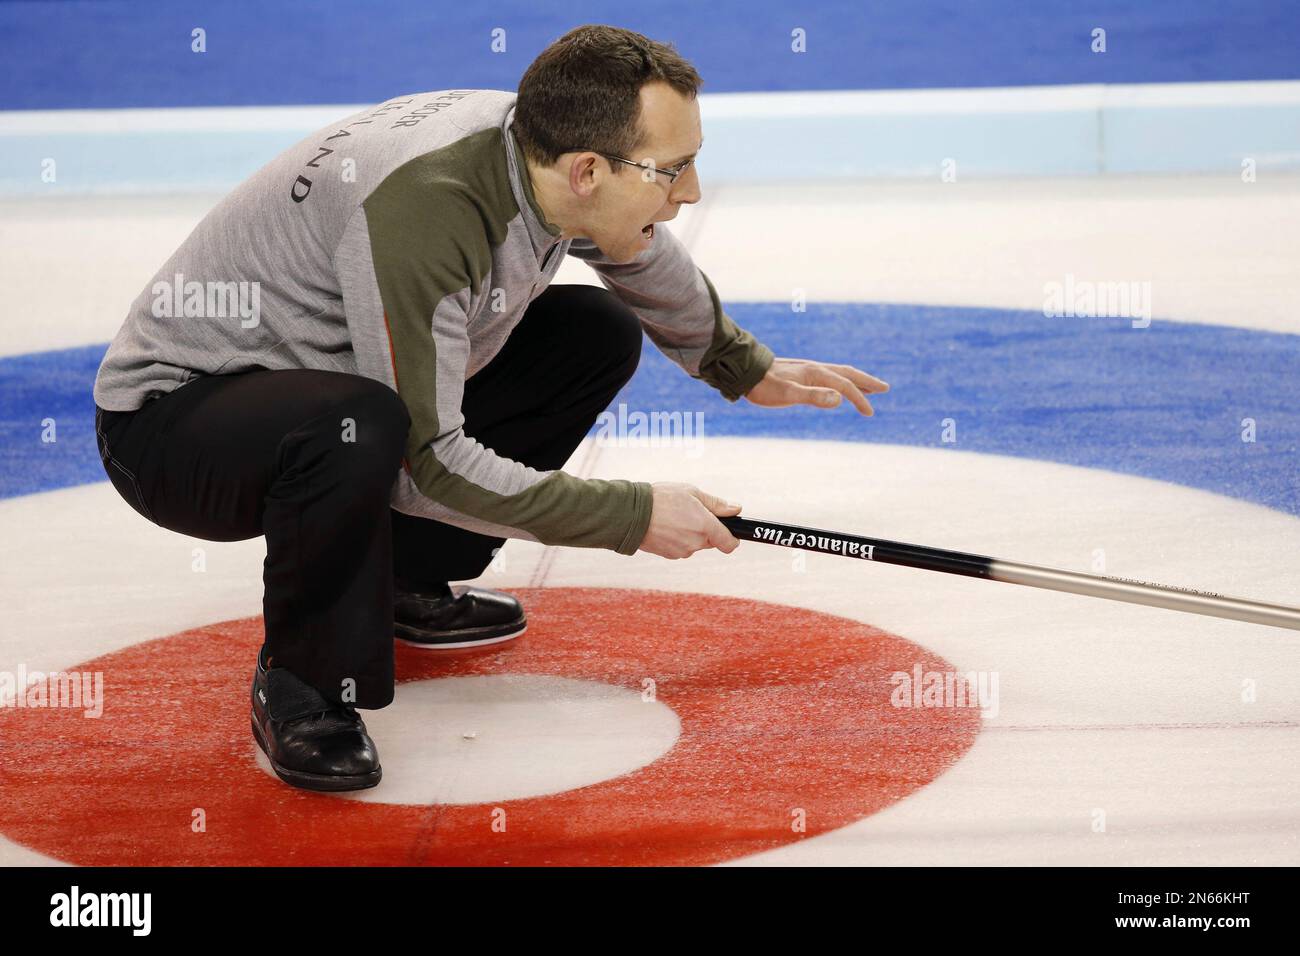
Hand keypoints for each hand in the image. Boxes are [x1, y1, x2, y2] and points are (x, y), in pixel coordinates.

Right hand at [637, 482, 741, 559]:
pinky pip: (680, 547)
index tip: (729, 530)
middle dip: (706, 529)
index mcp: (705, 526)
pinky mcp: (669, 555)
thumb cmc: (662, 499)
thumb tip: (736, 509)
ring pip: (694, 544)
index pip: (729, 543)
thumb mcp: (692, 492)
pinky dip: (677, 538)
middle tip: (690, 512)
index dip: (731, 537)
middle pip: (711, 541)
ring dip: (689, 533)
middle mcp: (696, 542)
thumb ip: (716, 504)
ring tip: (674, 516)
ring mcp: (682, 551)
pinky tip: (665, 525)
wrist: (631, 514)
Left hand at [743, 357, 888, 414]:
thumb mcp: (788, 394)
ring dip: (855, 380)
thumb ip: (813, 396)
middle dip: (866, 382)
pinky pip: (827, 377)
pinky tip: (836, 389)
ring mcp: (808, 370)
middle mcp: (815, 368)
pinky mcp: (800, 374)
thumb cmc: (764, 386)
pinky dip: (839, 382)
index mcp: (816, 373)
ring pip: (838, 374)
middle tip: (884, 388)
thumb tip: (839, 399)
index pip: (844, 386)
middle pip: (847, 374)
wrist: (744, 371)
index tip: (869, 413)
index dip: (859, 399)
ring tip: (868, 387)